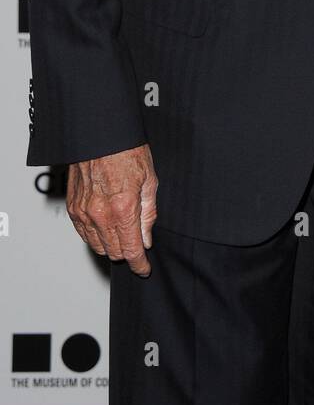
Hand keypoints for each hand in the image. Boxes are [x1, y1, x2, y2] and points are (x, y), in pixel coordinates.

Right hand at [67, 144, 157, 276]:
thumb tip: (146, 239)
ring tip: (122, 235)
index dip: (139, 264)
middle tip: (137, 246)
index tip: (143, 269)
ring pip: (97, 246)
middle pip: (114, 252)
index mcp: (123, 207)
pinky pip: (83, 234)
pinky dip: (95, 237)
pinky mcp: (72, 207)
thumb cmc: (127, 151)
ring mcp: (83, 212)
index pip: (131, 250)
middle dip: (128, 254)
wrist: (100, 135)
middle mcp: (100, 213)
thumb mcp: (149, 180)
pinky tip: (106, 229)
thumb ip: (148, 214)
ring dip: (111, 246)